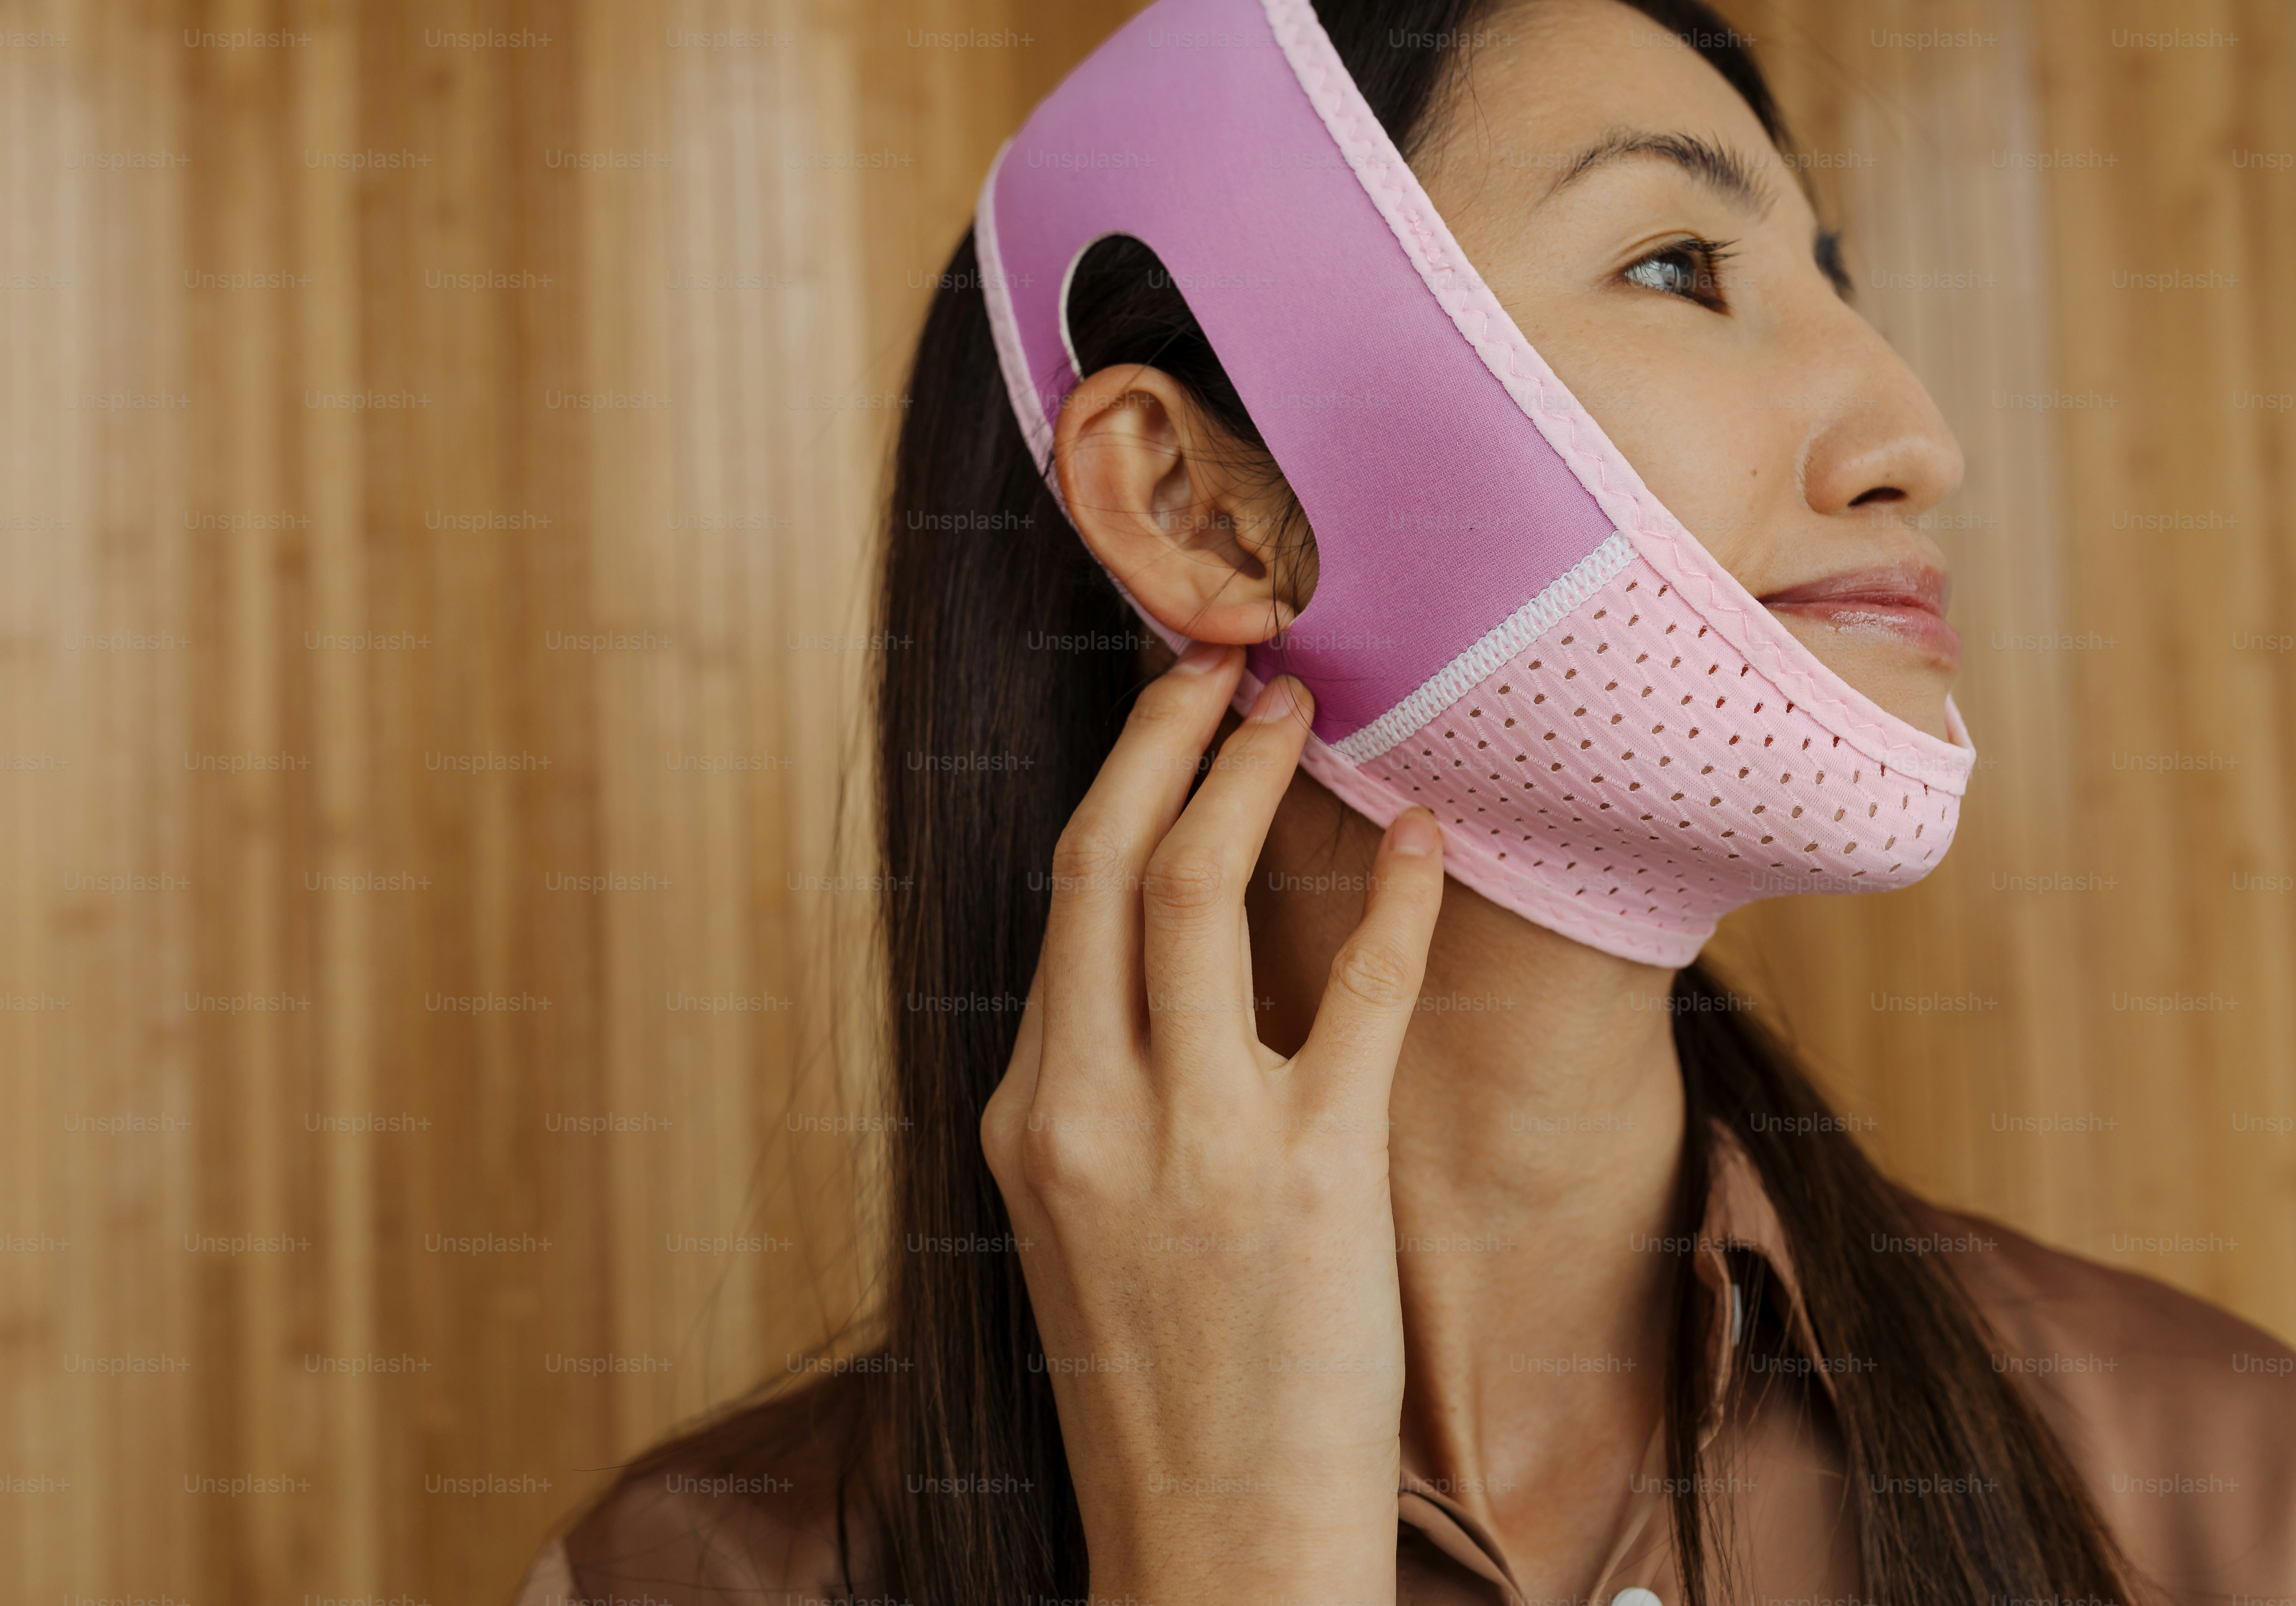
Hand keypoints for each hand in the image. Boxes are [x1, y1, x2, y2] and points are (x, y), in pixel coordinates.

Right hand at [981, 641, 1446, 1604]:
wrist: (1210, 1542)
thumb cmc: (1154, 1383)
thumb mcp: (1079, 1223)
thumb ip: (1096, 1095)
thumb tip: (1141, 973)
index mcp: (1029, 1117)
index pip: (1062, 906)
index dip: (1119, 784)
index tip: (1166, 711)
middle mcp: (1091, 1111)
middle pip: (1106, 865)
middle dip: (1162, 739)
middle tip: (1223, 656)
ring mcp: (1196, 1141)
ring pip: (1196, 896)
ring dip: (1247, 780)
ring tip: (1298, 708)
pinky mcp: (1313, 1178)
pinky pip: (1352, 993)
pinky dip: (1391, 899)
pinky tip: (1422, 838)